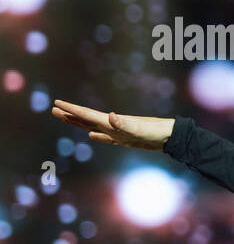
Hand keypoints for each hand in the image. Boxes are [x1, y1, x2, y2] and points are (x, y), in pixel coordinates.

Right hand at [51, 100, 174, 151]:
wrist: (170, 136)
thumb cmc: (155, 132)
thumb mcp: (138, 129)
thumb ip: (123, 124)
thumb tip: (110, 116)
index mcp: (111, 122)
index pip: (86, 114)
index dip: (71, 109)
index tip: (56, 103)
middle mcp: (112, 125)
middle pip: (85, 119)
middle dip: (69, 115)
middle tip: (53, 109)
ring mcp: (117, 132)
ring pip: (93, 127)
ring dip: (79, 124)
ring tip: (66, 119)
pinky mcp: (125, 139)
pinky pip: (106, 138)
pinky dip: (97, 137)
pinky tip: (92, 136)